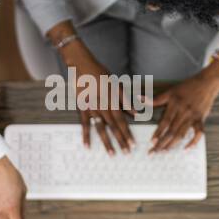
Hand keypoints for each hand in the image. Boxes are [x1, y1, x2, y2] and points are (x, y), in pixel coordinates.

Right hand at [59, 37, 134, 153]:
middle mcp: (103, 106)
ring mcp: (92, 107)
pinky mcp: (82, 107)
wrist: (82, 64)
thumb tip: (136, 113)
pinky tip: (87, 146)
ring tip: (111, 153)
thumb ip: (126, 100)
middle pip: (113, 126)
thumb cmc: (100, 73)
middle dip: (121, 140)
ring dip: (106, 142)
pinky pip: (85, 124)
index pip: (122, 120)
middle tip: (126, 152)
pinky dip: (86, 135)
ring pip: (101, 128)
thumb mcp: (116, 84)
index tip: (132, 144)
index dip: (127, 133)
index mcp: (113, 100)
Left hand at [149, 63, 218, 151]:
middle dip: (162, 143)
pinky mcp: (201, 119)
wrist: (207, 83)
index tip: (151, 142)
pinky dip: (193, 142)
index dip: (158, 133)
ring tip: (164, 152)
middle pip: (172, 131)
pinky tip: (186, 149)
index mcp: (175, 104)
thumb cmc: (187, 86)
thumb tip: (139, 98)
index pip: (165, 122)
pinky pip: (198, 133)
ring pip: (182, 134)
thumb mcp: (170, 91)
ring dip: (173, 144)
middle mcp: (183, 111)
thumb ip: (156, 99)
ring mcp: (193, 116)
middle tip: (154, 152)